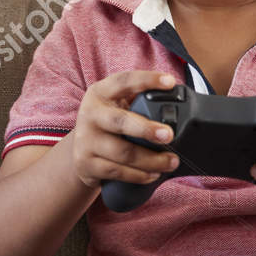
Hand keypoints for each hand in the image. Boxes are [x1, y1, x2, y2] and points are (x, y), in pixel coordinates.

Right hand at [67, 70, 181, 190]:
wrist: (78, 153)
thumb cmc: (108, 126)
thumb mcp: (115, 106)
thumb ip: (138, 102)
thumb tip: (178, 106)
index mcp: (100, 93)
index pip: (124, 81)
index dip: (147, 80)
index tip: (170, 83)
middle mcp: (90, 114)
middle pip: (120, 122)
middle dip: (146, 129)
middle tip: (169, 135)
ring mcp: (86, 140)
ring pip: (123, 152)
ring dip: (151, 160)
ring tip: (171, 161)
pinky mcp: (86, 163)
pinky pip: (117, 172)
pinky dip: (139, 175)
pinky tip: (153, 174)